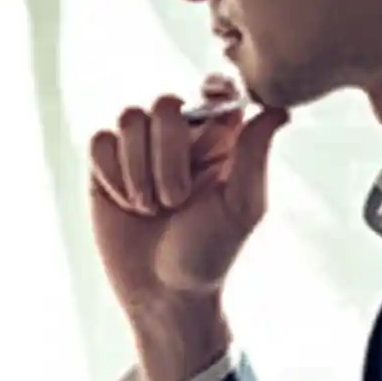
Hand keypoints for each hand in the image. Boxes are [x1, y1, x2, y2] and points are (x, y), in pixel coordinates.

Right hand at [89, 75, 289, 380]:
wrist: (161, 291)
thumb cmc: (209, 253)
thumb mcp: (241, 206)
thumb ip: (254, 153)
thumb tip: (280, 108)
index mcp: (219, 142)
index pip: (215, 90)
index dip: (211, 89)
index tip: (209, 105)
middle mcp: (179, 139)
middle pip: (164, 104)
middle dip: (167, 155)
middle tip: (175, 202)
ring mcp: (140, 151)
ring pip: (128, 119)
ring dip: (138, 170)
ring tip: (149, 209)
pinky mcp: (107, 167)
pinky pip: (100, 142)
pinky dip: (113, 175)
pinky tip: (125, 204)